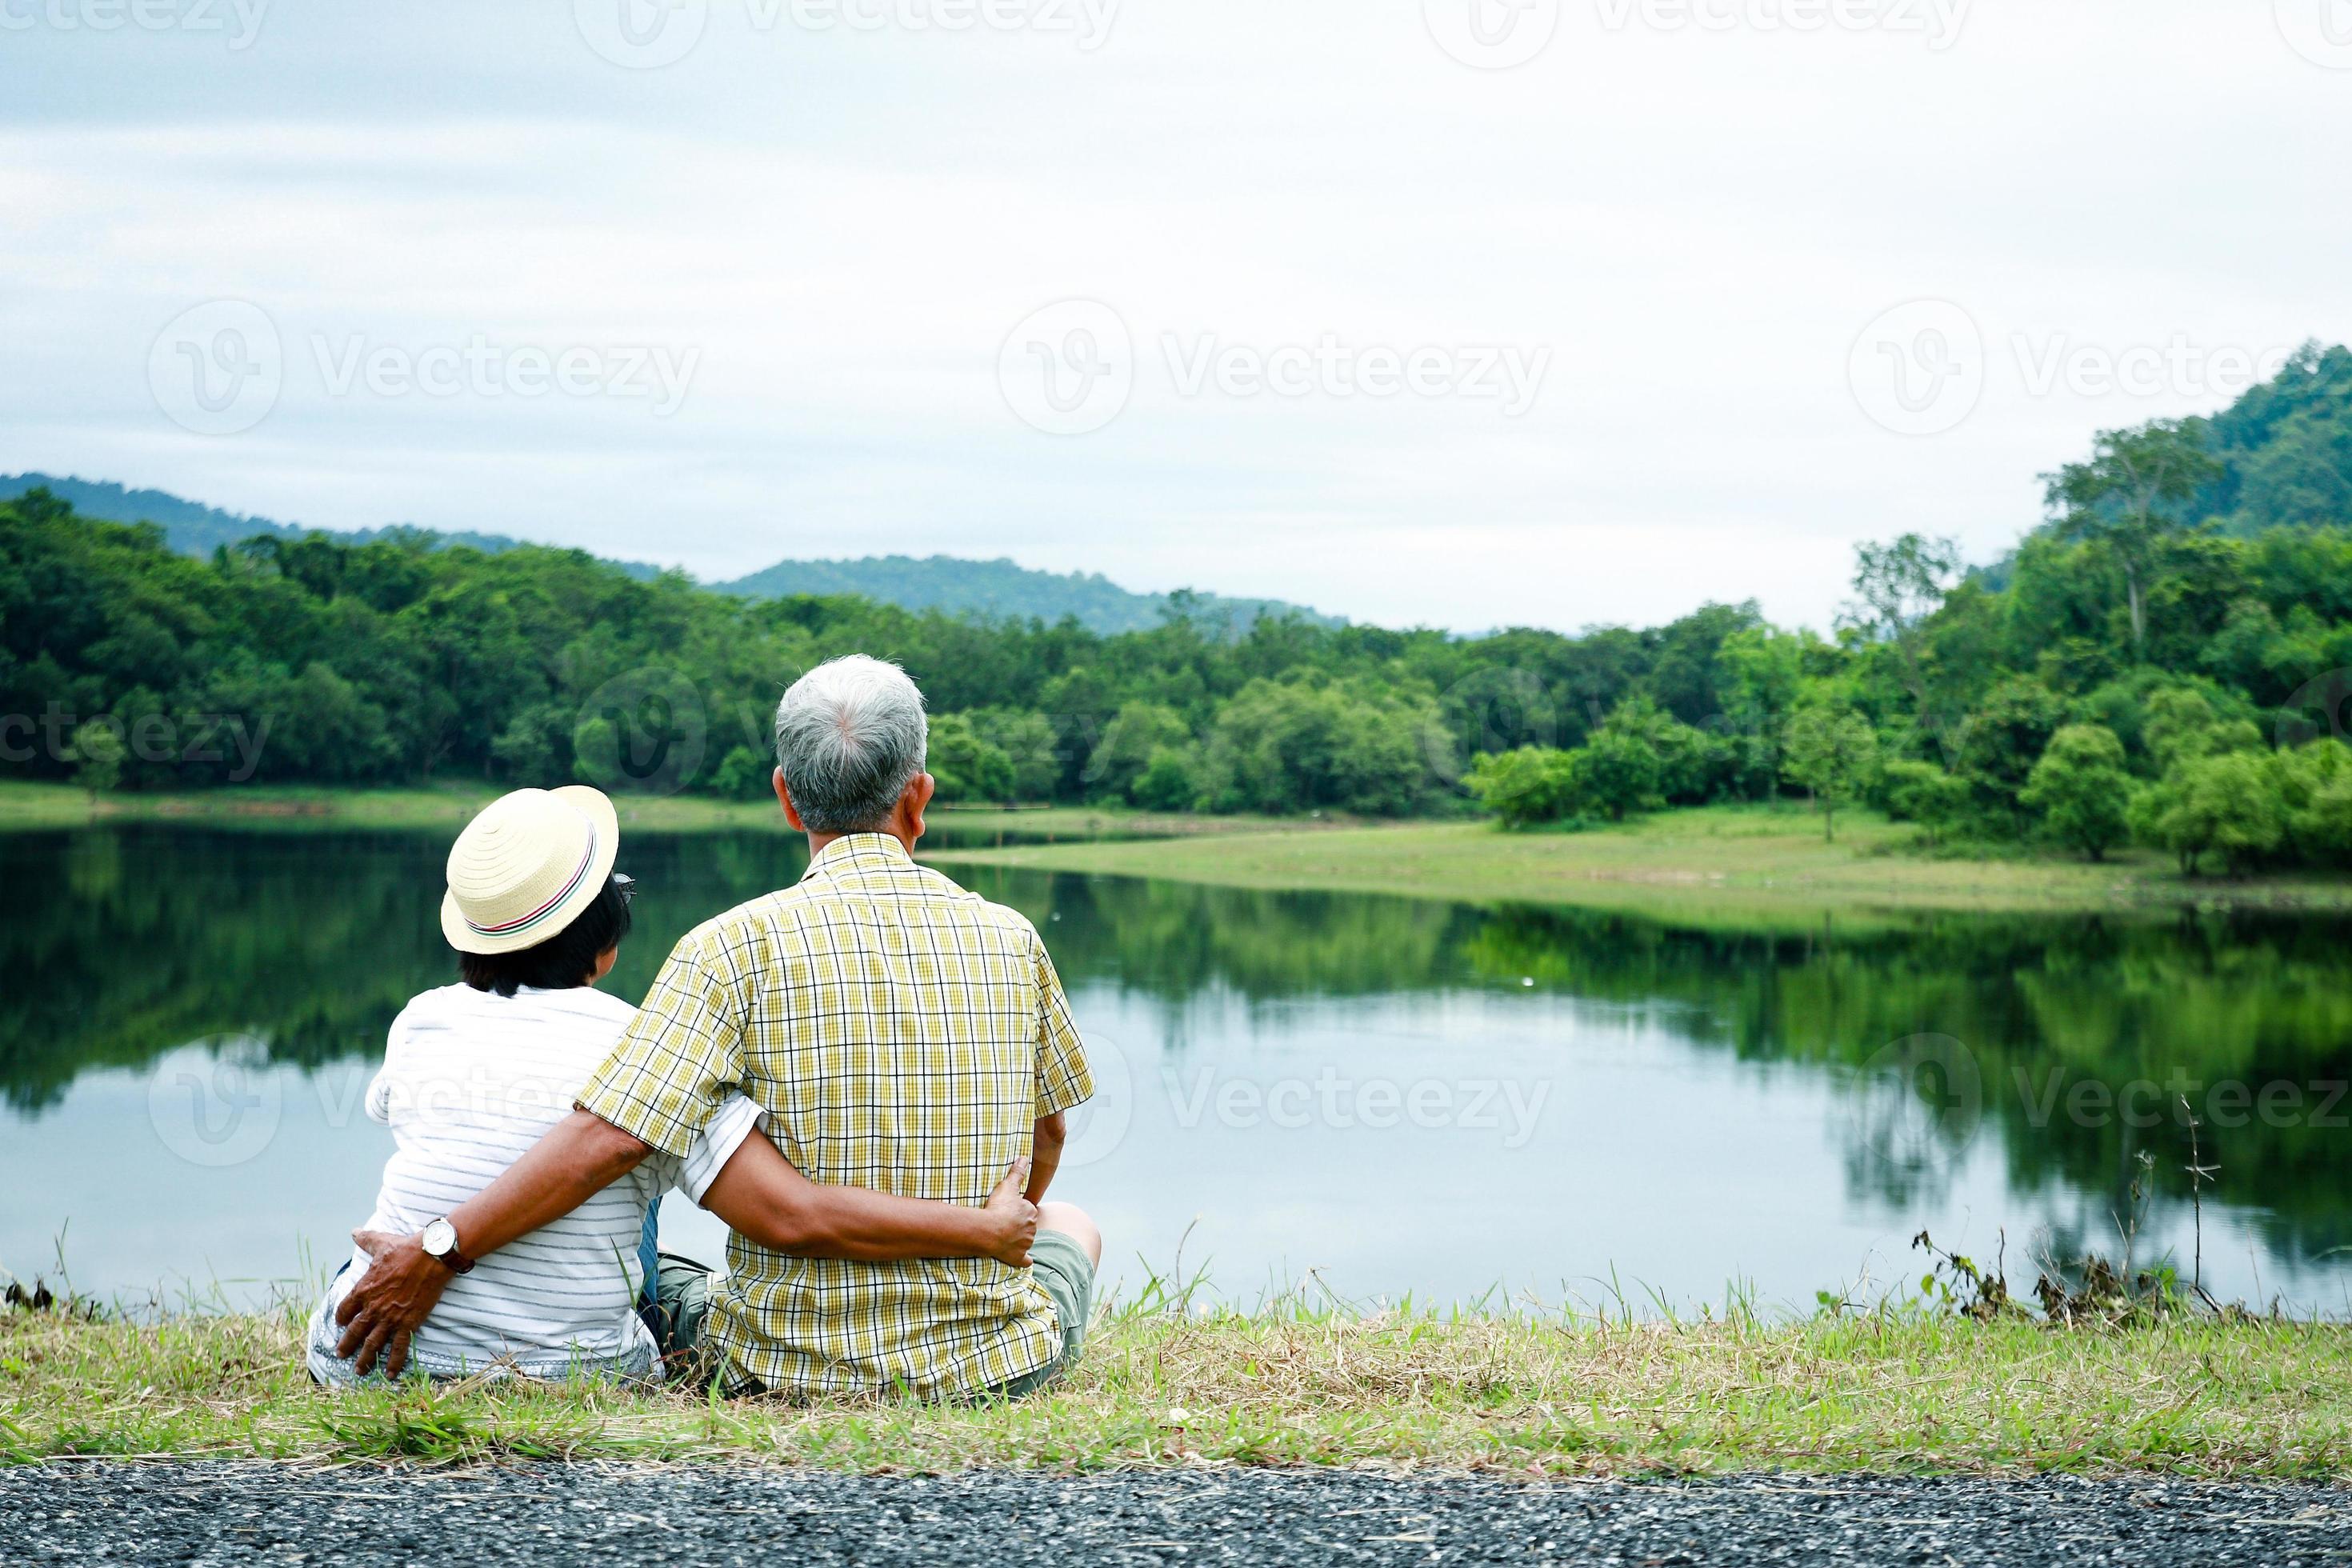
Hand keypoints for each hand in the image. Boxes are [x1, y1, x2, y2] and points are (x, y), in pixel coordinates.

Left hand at [333, 1229, 451, 1378]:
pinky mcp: (408, 1323)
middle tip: (341, 1355)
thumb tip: (354, 1231)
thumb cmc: (405, 1248)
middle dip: (346, 1345)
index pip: (345, 1309)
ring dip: (364, 1359)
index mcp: (363, 1289)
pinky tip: (389, 1374)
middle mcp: (373, 1307)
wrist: (431, 1256)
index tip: (341, 1324)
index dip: (341, 1318)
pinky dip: (393, 1362)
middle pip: (354, 1331)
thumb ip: (366, 1239)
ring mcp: (390, 1318)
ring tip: (359, 1371)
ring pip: (372, 1344)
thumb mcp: (381, 1242)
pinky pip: (398, 1347)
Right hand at [981, 1157, 1037, 1266]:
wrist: (991, 1231)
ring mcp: (1026, 1244)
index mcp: (1031, 1212)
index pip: (1027, 1210)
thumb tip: (1025, 1157)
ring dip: (1018, 1240)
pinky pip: (1025, 1261)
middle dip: (1018, 1225)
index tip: (1007, 1210)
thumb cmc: (999, 1208)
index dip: (1017, 1210)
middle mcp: (1032, 1229)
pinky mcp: (1018, 1257)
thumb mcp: (1008, 1185)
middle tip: (1003, 1223)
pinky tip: (1022, 1260)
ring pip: (1025, 1241)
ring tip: (1004, 1237)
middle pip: (1027, 1226)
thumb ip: (1017, 1172)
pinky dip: (1024, 1261)